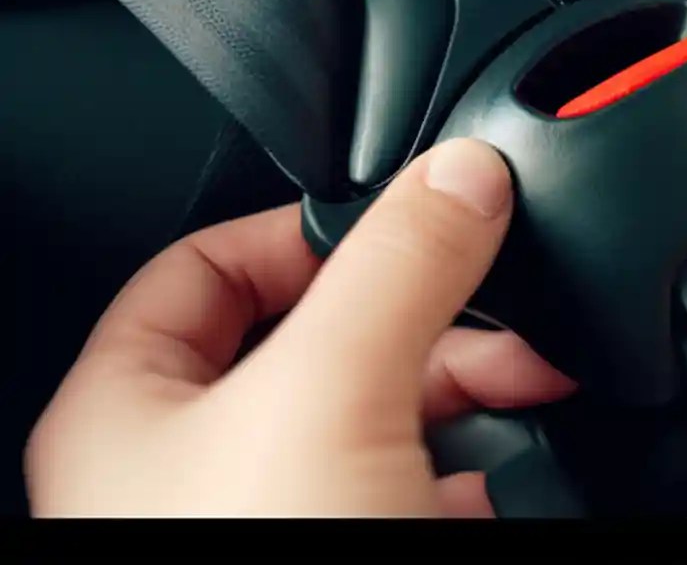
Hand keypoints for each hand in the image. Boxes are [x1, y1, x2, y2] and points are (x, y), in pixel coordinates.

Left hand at [24, 138, 574, 516]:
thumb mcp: (328, 395)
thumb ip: (395, 269)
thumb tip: (459, 179)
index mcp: (137, 406)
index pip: (207, 266)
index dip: (302, 228)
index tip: (398, 215)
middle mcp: (199, 467)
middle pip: (316, 336)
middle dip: (421, 313)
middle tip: (497, 304)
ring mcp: (278, 523)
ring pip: (376, 418)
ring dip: (460, 395)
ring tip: (529, 387)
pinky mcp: (348, 555)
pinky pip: (410, 499)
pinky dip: (463, 483)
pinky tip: (495, 490)